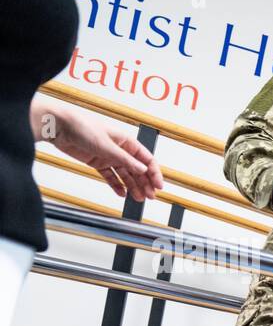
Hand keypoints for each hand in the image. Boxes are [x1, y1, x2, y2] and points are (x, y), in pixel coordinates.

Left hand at [40, 103, 163, 200]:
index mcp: (126, 142)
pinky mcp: (97, 162)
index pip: (146, 160)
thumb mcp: (107, 146)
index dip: (154, 173)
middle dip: (145, 183)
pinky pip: (110, 176)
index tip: (158, 186)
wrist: (59, 127)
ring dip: (133, 186)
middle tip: (150, 196)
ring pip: (125, 175)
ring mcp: (109, 157)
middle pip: (138, 169)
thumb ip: (126, 160)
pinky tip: (122, 193)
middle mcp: (120, 149)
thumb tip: (143, 170)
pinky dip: (116, 185)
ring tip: (138, 198)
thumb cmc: (83, 127)